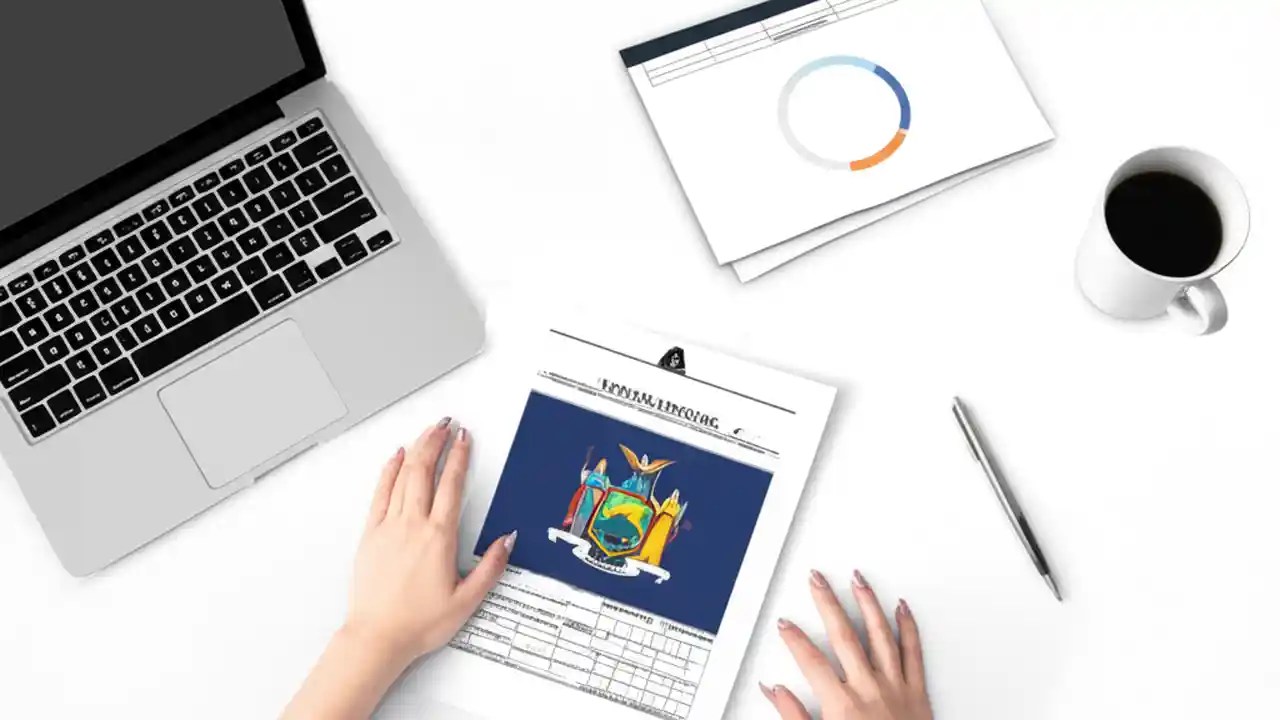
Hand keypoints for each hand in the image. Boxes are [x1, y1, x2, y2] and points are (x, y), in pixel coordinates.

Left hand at [344, 418, 515, 665]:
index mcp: (439, 537)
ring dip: (416, 449)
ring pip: (402, 476)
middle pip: (425, 470)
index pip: (452, 485)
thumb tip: (506, 540)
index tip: (465, 439)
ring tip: (426, 433)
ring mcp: (388, 527)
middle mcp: (412, 525)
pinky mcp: (370, 535)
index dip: (459, 457)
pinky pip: (380, 493)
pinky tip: (394, 458)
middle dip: (436, 442)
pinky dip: (388, 471)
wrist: (377, 637)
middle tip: (446, 424)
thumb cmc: (418, 623)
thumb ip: (490, 568)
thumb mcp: (467, 600)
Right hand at [761, 570, 931, 719]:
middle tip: (817, 580)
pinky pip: (914, 653)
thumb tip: (774, 692)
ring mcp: (896, 688)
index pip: (810, 660)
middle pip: (843, 636)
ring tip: (858, 580)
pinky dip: (908, 628)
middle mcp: (870, 690)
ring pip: (880, 635)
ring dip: (867, 603)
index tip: (785, 624)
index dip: (794, 639)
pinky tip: (901, 608)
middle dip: (827, 602)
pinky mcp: (919, 694)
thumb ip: (794, 717)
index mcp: (842, 706)